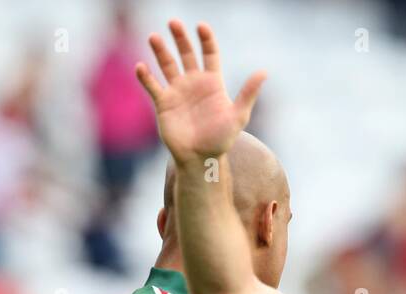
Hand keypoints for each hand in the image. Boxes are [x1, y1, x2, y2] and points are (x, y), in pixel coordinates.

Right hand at [135, 20, 264, 164]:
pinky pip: (153, 86)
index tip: (201, 27)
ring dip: (160, 51)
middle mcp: (194, 83)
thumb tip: (264, 72)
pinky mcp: (164, 104)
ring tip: (154, 37)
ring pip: (167, 65)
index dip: (206, 39)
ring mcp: (177, 92)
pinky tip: (141, 67)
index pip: (209, 54)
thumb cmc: (221, 140)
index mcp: (212, 82)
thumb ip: (248, 93)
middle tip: (173, 23)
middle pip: (186, 54)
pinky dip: (146, 77)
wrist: (200, 159)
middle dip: (180, 38)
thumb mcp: (238, 116)